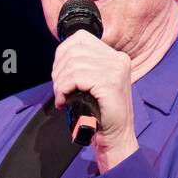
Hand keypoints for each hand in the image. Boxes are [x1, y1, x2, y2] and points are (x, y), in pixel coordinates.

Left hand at [51, 31, 138, 169]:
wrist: (116, 138)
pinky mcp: (110, 83)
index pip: (80, 39)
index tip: (59, 74)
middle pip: (74, 50)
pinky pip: (77, 77)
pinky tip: (64, 100)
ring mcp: (116, 70)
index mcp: (115, 57)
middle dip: (59, 70)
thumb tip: (60, 59)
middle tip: (59, 90)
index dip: (62, 54)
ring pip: (74, 64)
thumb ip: (83, 68)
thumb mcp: (93, 84)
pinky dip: (64, 89)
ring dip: (60, 82)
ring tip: (61, 97)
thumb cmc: (101, 114)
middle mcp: (118, 60)